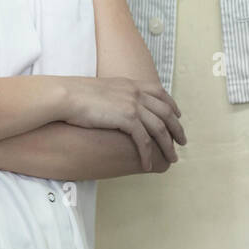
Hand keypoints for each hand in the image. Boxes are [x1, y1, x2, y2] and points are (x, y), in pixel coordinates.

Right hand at [59, 76, 185, 172]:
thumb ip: (113, 95)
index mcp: (130, 83)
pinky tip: (148, 165)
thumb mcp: (100, 90)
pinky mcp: (127, 118)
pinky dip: (148, 154)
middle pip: (166, 111)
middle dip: (177, 128)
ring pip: (160, 128)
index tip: (178, 115)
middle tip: (183, 141)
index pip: (159, 92)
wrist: (65, 95)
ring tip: (172, 158)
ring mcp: (133, 104)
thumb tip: (113, 104)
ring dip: (168, 145)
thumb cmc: (74, 95)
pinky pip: (144, 140)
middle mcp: (135, 92)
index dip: (172, 104)